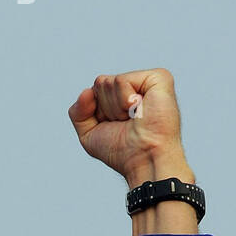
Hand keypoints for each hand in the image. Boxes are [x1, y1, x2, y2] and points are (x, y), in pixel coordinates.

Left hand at [68, 69, 186, 184]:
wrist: (143, 158)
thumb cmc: (122, 151)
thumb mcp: (89, 134)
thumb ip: (78, 112)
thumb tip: (86, 91)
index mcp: (121, 96)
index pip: (93, 91)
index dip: (96, 113)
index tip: (114, 125)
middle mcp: (134, 86)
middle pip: (99, 84)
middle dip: (105, 109)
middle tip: (125, 122)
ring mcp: (146, 81)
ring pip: (108, 83)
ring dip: (115, 108)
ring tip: (134, 118)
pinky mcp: (158, 77)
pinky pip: (121, 80)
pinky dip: (124, 100)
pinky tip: (139, 109)